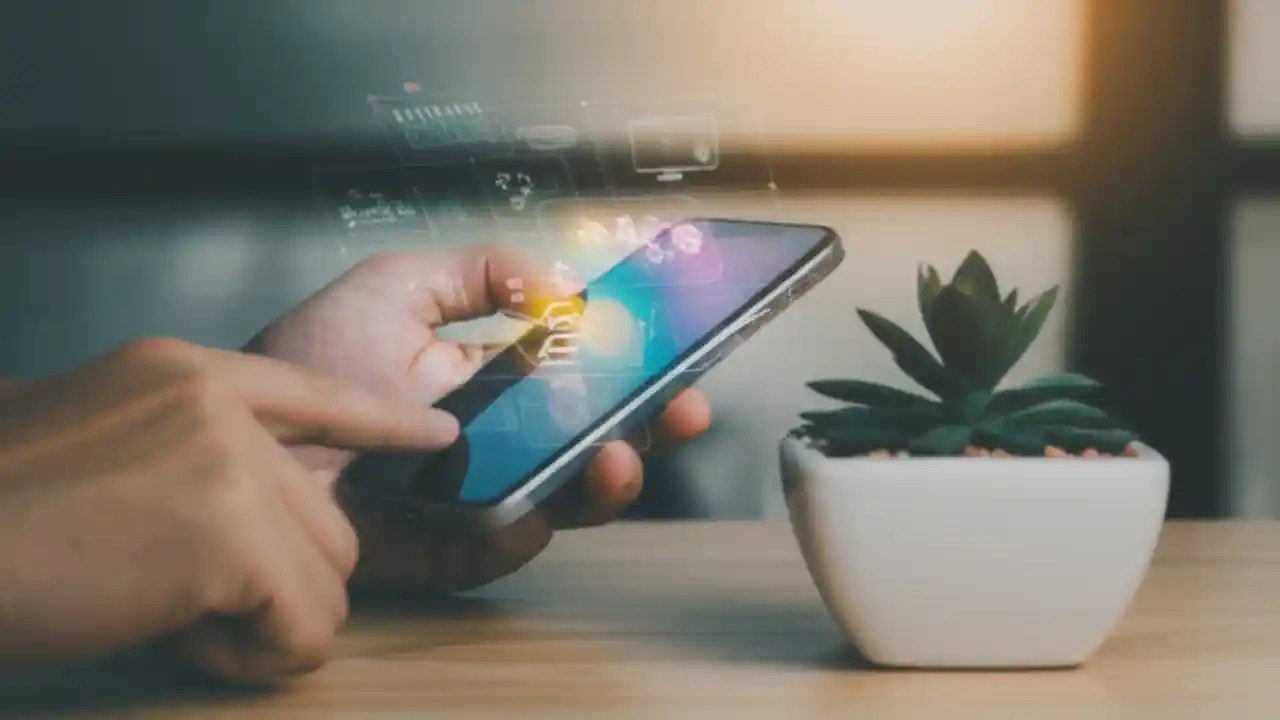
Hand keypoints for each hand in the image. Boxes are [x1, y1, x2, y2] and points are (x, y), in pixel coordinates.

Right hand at [0, 339, 457, 680]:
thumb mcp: (90, 442)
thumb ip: (178, 452)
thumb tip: (242, 504)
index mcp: (184, 375)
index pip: (315, 391)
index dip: (383, 423)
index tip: (439, 434)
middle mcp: (218, 404)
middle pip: (330, 520)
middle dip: (278, 581)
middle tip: (188, 597)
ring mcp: (230, 462)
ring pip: (329, 577)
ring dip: (264, 621)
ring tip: (172, 612)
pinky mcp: (232, 534)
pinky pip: (307, 627)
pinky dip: (253, 656)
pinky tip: (180, 634)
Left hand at [252, 245, 710, 592]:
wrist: (240, 433)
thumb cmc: (307, 359)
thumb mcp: (396, 285)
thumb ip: (481, 270)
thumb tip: (563, 287)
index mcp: (497, 377)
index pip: (587, 376)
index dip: (639, 368)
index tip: (680, 354)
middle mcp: (501, 437)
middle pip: (596, 439)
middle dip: (649, 427)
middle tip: (678, 409)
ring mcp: (481, 493)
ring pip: (570, 497)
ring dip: (608, 480)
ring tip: (616, 455)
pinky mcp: (450, 545)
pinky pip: (509, 543)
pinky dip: (533, 526)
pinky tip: (542, 499)